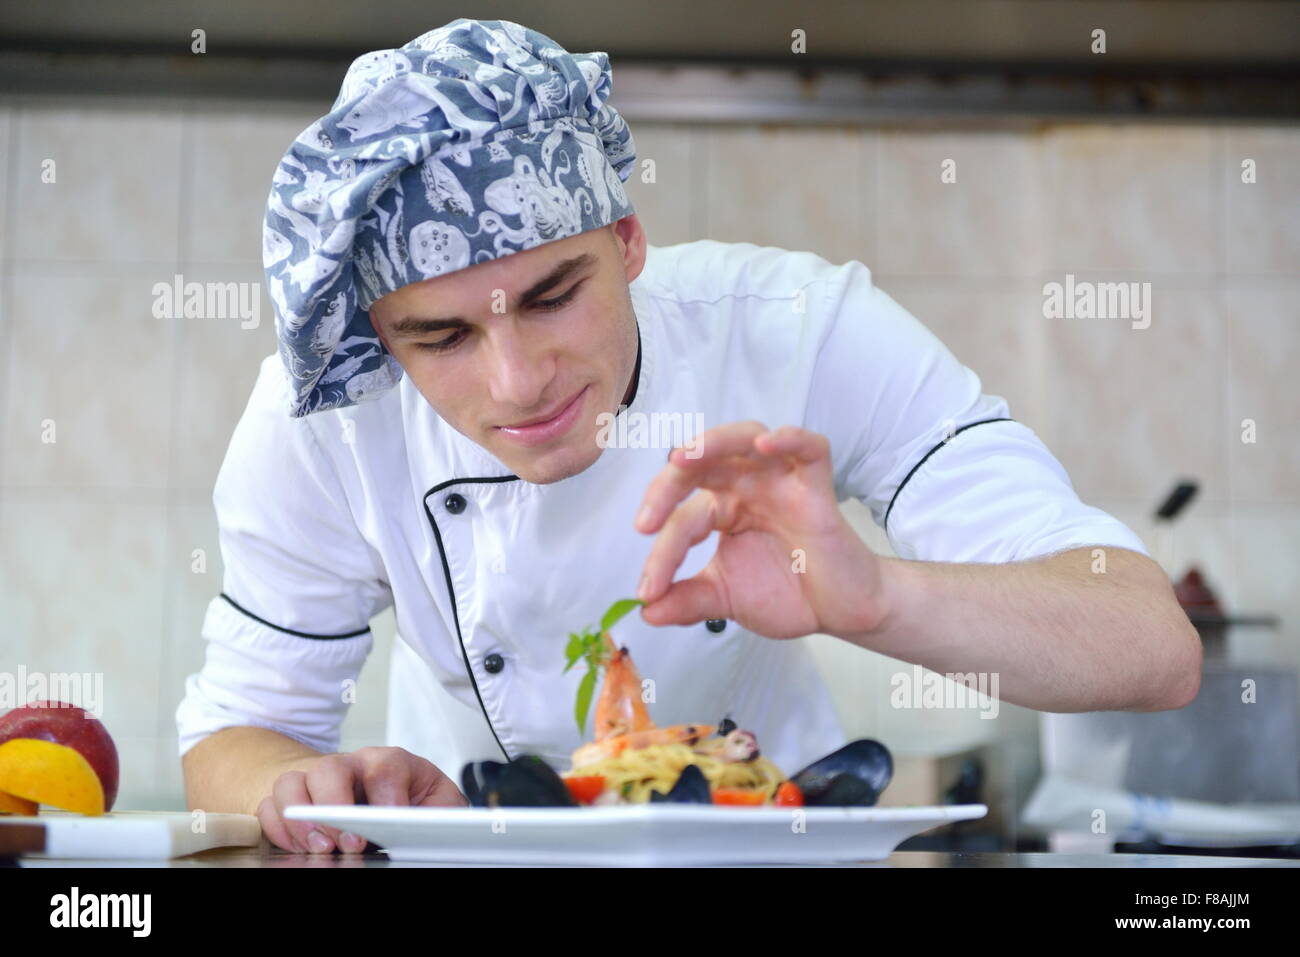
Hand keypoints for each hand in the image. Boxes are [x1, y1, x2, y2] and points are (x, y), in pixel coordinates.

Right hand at [256, 746, 465, 853]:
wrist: (381, 794)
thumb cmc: (410, 799)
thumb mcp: (437, 802)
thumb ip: (437, 812)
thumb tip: (432, 829)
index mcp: (389, 762)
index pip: (384, 767)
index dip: (383, 798)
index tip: (383, 826)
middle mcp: (349, 766)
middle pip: (330, 769)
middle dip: (336, 807)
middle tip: (349, 842)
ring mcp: (316, 780)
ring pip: (292, 783)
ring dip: (301, 818)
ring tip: (319, 848)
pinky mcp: (291, 800)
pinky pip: (270, 807)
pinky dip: (278, 829)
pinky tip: (297, 849)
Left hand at [634, 421, 888, 639]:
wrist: (838, 612)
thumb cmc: (787, 593)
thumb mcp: (725, 599)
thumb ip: (687, 601)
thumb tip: (646, 611)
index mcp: (721, 508)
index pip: (683, 516)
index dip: (662, 551)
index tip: (648, 589)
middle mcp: (746, 486)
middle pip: (700, 465)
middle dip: (666, 487)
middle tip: (646, 521)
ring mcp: (781, 482)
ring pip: (746, 439)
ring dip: (712, 442)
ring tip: (683, 457)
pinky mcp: (817, 486)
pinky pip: (809, 448)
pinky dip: (789, 438)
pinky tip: (766, 443)